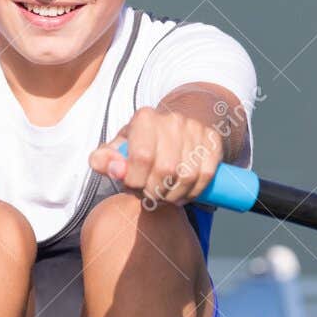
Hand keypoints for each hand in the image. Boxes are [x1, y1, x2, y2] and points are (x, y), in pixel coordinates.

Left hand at [89, 105, 224, 207]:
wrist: (175, 129)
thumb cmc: (141, 144)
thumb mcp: (117, 149)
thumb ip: (104, 160)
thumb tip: (114, 169)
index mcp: (144, 118)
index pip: (141, 157)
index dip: (136, 180)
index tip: (133, 186)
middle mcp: (172, 120)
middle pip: (165, 169)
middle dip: (155, 191)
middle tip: (150, 196)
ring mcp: (195, 129)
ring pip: (188, 175)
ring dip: (174, 196)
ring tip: (164, 197)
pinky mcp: (212, 141)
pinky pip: (206, 175)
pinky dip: (194, 192)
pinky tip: (182, 195)